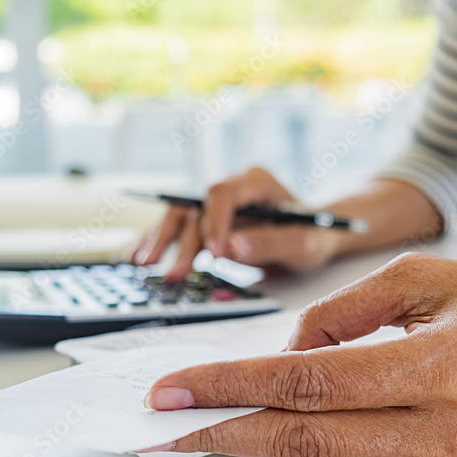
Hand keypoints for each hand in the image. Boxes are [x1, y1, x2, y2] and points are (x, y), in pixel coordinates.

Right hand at [131, 167, 337, 279]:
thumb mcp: (303, 243)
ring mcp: (217, 203)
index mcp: (256, 181)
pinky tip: (139, 258)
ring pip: (180, 216)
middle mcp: (231, 186)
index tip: (217, 256)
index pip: (222, 194)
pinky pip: (179, 228)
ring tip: (144, 266)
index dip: (214, 224)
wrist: (316, 236)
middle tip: (174, 275)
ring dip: (161, 241)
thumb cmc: (315, 235)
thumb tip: (234, 249)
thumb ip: (271, 243)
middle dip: (180, 242)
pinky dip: (159, 242)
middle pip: (195, 207)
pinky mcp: (208, 221)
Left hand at [141, 253, 456, 456]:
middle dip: (224, 432)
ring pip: (334, 450)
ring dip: (269, 432)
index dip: (235, 385)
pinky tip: (309, 410)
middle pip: (306, 442)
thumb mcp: (436, 277)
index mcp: (443, 368)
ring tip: (218, 409)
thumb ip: (353, 309)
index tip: (176, 388)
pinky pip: (370, 453)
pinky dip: (330, 430)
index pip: (312, 384)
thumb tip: (293, 344)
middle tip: (164, 425)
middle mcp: (445, 430)